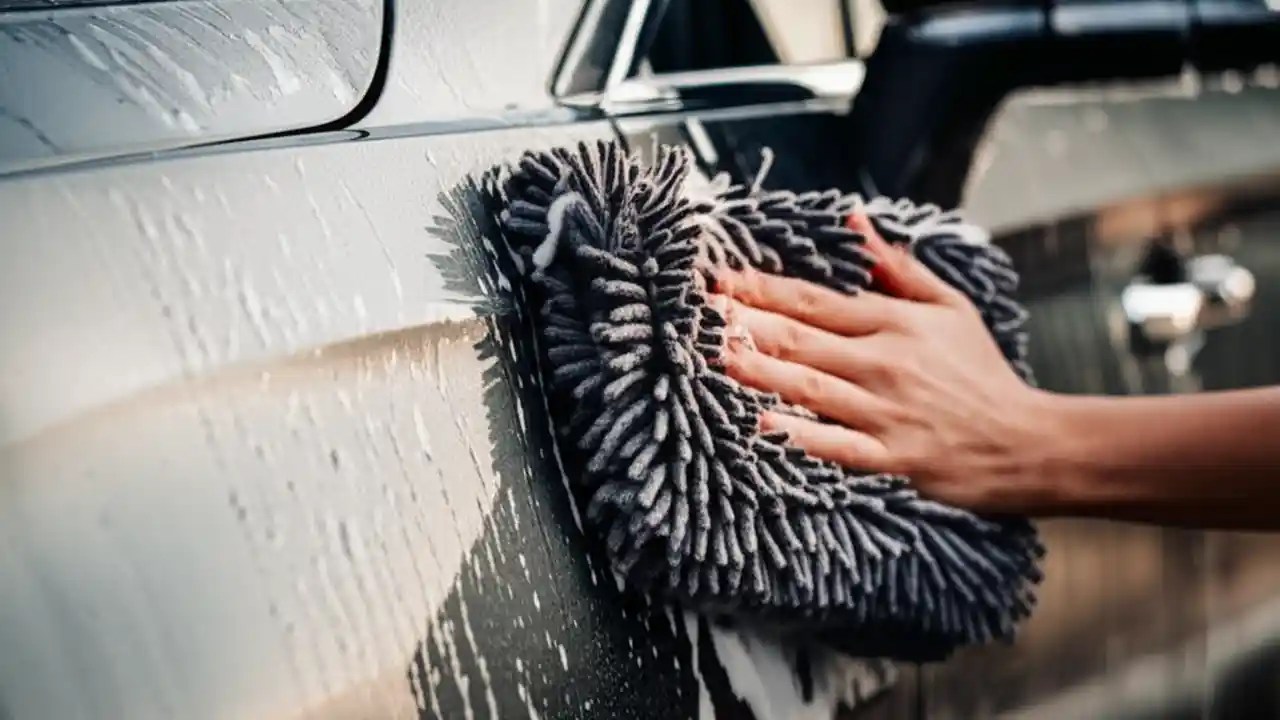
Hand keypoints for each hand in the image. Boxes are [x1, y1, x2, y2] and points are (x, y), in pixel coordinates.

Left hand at [712, 216, 1061, 514]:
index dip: (762, 288)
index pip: (815, 299)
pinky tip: (762, 423)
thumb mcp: (951, 307)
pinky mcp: (892, 458)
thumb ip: (897, 267)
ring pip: (811, 387)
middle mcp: (884, 363)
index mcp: (895, 323)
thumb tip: (853, 221)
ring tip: (714, 355)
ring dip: (760, 370)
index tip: (718, 278)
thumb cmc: (983, 373)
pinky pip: (837, 446)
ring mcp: (886, 412)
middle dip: (746, 323)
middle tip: (698, 311)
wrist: (1028, 442)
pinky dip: (800, 435)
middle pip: (802, 338)